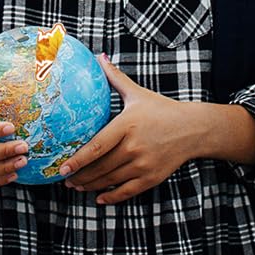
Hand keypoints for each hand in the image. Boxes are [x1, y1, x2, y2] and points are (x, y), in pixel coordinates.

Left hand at [58, 57, 204, 204]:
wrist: (192, 129)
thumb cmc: (161, 109)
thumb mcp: (137, 93)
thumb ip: (115, 77)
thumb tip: (98, 57)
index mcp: (127, 125)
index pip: (97, 146)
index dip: (78, 159)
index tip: (62, 167)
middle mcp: (134, 146)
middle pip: (100, 167)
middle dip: (80, 175)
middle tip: (64, 179)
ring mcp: (143, 164)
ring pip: (110, 180)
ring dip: (90, 185)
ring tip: (77, 185)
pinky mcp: (152, 177)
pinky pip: (127, 191)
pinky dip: (111, 196)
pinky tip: (99, 197)